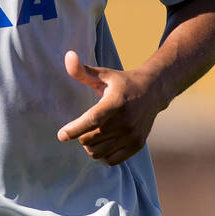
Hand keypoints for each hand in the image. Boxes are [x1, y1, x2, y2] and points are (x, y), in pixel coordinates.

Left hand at [56, 50, 167, 165]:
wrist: (153, 91)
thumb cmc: (122, 82)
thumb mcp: (103, 74)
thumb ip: (82, 70)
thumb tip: (67, 55)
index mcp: (116, 102)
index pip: (92, 120)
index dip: (74, 129)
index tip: (61, 135)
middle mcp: (125, 121)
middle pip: (90, 139)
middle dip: (81, 135)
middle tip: (83, 127)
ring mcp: (132, 135)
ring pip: (98, 152)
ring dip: (90, 146)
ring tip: (93, 134)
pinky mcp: (137, 145)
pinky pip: (111, 160)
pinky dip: (102, 155)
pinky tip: (103, 142)